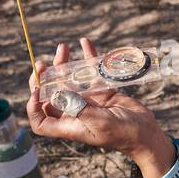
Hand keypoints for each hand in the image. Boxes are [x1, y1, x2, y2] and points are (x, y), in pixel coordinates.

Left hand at [26, 38, 165, 157]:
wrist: (145, 132)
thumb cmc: (123, 134)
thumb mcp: (100, 123)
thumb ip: (79, 109)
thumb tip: (57, 94)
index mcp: (69, 125)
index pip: (40, 121)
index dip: (33, 107)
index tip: (36, 90)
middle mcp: (74, 112)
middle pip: (50, 96)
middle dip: (44, 79)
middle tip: (43, 63)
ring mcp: (87, 100)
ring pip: (68, 80)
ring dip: (63, 64)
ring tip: (63, 47)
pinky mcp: (101, 91)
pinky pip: (89, 72)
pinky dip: (87, 57)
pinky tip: (84, 43)